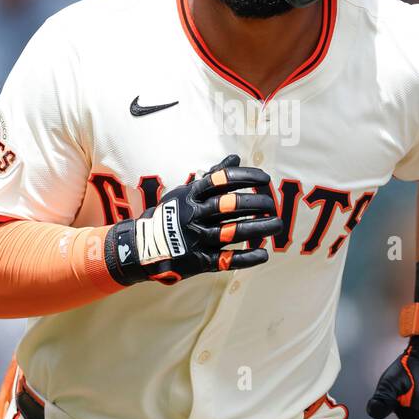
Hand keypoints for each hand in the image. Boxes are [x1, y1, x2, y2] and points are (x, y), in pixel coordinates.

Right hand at [105, 154, 281, 285]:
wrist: (141, 246)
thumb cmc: (170, 215)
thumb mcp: (185, 191)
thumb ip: (212, 176)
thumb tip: (234, 157)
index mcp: (191, 195)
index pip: (222, 180)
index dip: (246, 177)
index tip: (265, 179)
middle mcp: (195, 215)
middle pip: (231, 205)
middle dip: (256, 203)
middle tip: (273, 203)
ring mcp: (197, 238)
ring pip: (233, 231)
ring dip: (259, 228)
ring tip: (277, 224)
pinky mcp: (200, 260)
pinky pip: (227, 259)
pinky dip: (247, 257)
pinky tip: (264, 254)